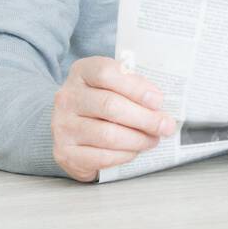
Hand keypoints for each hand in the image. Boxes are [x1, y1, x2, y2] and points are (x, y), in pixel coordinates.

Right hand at [52, 56, 175, 181]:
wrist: (73, 129)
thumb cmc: (103, 102)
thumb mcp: (115, 85)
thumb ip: (133, 87)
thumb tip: (158, 105)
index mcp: (82, 72)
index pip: (107, 73)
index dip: (136, 87)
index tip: (158, 100)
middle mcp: (67, 97)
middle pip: (110, 106)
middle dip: (145, 118)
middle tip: (166, 125)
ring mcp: (62, 126)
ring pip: (107, 134)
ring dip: (138, 139)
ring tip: (153, 139)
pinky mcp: (65, 152)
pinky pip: (101, 156)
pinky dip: (124, 155)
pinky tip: (135, 151)